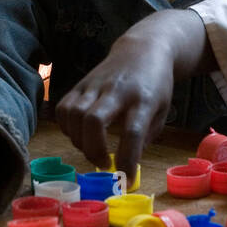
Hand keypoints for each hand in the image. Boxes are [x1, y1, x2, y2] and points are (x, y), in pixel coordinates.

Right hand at [56, 32, 175, 182]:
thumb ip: (146, 136)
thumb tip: (126, 163)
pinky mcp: (80, 83)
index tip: (125, 178)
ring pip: (74, 114)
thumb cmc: (156, 84)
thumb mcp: (162, 110)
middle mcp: (116, 90)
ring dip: (79, 140)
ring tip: (92, 149)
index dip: (127, 159)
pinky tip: (80, 134)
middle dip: (93, 149)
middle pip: (94, 120)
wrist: (142, 48)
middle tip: (103, 162)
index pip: (132, 132)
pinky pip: (63, 108)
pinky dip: (67, 127)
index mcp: (143, 99)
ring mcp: (95, 85)